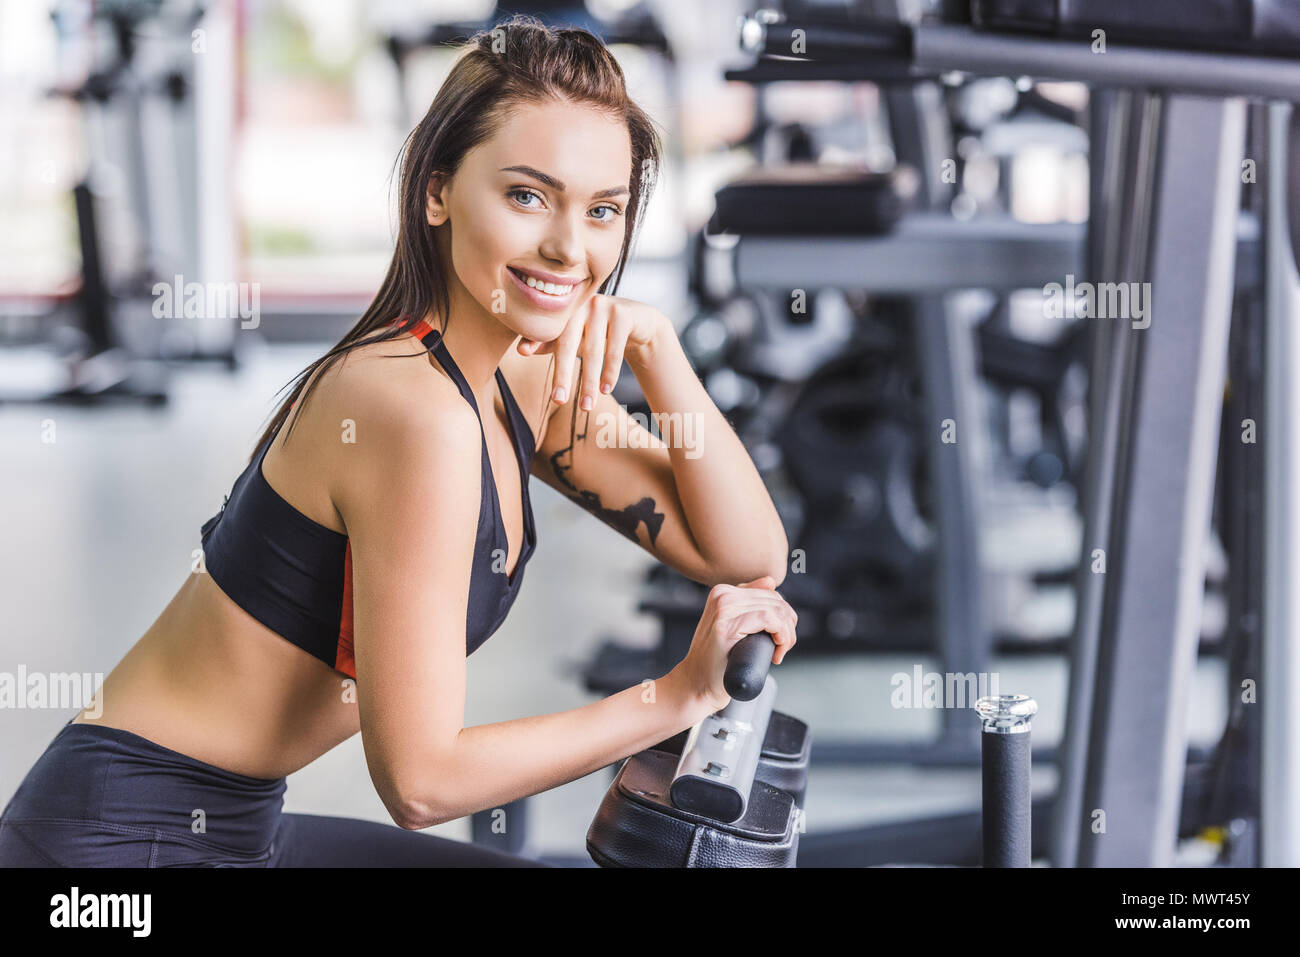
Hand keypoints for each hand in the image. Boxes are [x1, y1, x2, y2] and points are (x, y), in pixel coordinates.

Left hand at [515, 294, 668, 410]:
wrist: (637, 321)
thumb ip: (548, 342)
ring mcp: (603, 306)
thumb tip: (521, 350)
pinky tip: (606, 390)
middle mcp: (581, 304)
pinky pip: (614, 349)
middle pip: (568, 343)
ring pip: (593, 351)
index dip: (534, 340)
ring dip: (589, 382)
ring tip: (586, 407)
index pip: (548, 330)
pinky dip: (610, 372)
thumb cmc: (596, 331)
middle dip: (562, 374)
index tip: (523, 353)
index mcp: (565, 310)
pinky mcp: (623, 314)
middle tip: (558, 400)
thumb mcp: (574, 337)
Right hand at [673, 575, 797, 715]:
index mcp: (723, 591)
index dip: (784, 616)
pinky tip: (777, 651)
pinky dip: (782, 635)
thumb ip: (748, 603)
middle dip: (788, 626)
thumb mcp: (731, 624)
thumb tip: (770, 582)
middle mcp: (722, 595)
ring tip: (779, 652)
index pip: (770, 593)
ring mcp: (724, 609)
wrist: (696, 683)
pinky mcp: (728, 626)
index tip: (781, 638)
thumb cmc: (715, 661)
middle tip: (782, 648)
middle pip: (776, 602)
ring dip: (788, 634)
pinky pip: (769, 619)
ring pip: (776, 610)